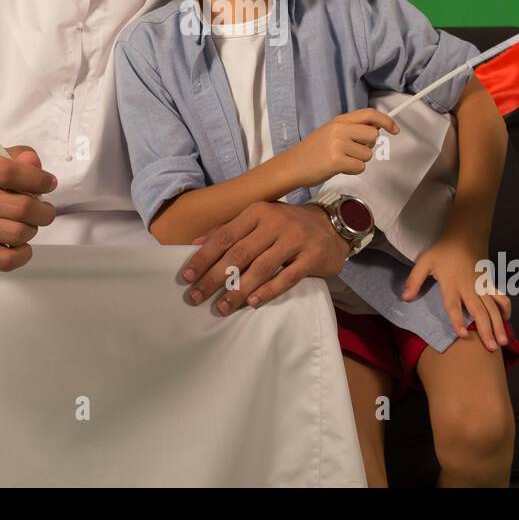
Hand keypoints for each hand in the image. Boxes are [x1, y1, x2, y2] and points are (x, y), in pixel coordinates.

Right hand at [0, 144, 57, 270]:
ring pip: (18, 234)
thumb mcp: (1, 156)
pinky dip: (23, 254)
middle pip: (21, 208)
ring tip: (29, 223)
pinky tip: (22, 243)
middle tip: (44, 209)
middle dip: (44, 210)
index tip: (50, 183)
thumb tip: (32, 162)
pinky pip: (6, 260)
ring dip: (33, 229)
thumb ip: (22, 155)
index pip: (9, 172)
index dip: (38, 179)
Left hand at [179, 202, 349, 313]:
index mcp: (257, 212)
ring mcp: (295, 239)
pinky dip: (268, 291)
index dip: (203, 257)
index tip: (186, 277)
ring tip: (221, 307)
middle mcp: (275, 223)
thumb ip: (229, 230)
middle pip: (238, 254)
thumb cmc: (287, 225)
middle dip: (214, 278)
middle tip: (196, 298)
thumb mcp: (259, 220)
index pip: (224, 236)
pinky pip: (286, 277)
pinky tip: (251, 303)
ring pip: (261, 268)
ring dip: (238, 290)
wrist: (332, 226)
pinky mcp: (312, 256)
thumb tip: (196, 243)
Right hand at [286, 109, 399, 186]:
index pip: (370, 114)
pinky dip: (352, 171)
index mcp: (340, 120)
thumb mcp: (331, 132)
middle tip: (351, 151)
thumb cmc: (313, 151)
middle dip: (367, 147)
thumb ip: (352, 128)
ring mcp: (338, 144)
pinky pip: (360, 167)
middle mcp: (340, 129)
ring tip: (341, 160)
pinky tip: (338, 168)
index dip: (386, 121)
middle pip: (373, 136)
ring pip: (367, 155)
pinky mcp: (336, 161)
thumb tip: (376, 129)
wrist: (292, 165)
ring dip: (358, 161)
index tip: (395, 129)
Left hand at [402, 240, 511, 350]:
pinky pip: (501, 296)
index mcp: (451, 283)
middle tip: (492, 348)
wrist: (465, 234)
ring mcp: (482, 285)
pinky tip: (507, 321)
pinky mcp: (490, 282)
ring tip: (503, 342)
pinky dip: (506, 308)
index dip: (458, 320)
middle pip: (479, 311)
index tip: (463, 334)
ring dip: (499, 324)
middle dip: (486, 330)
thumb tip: (405, 298)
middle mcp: (469, 287)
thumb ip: (414, 280)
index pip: (454, 305)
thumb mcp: (424, 262)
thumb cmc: (443, 250)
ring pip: (493, 307)